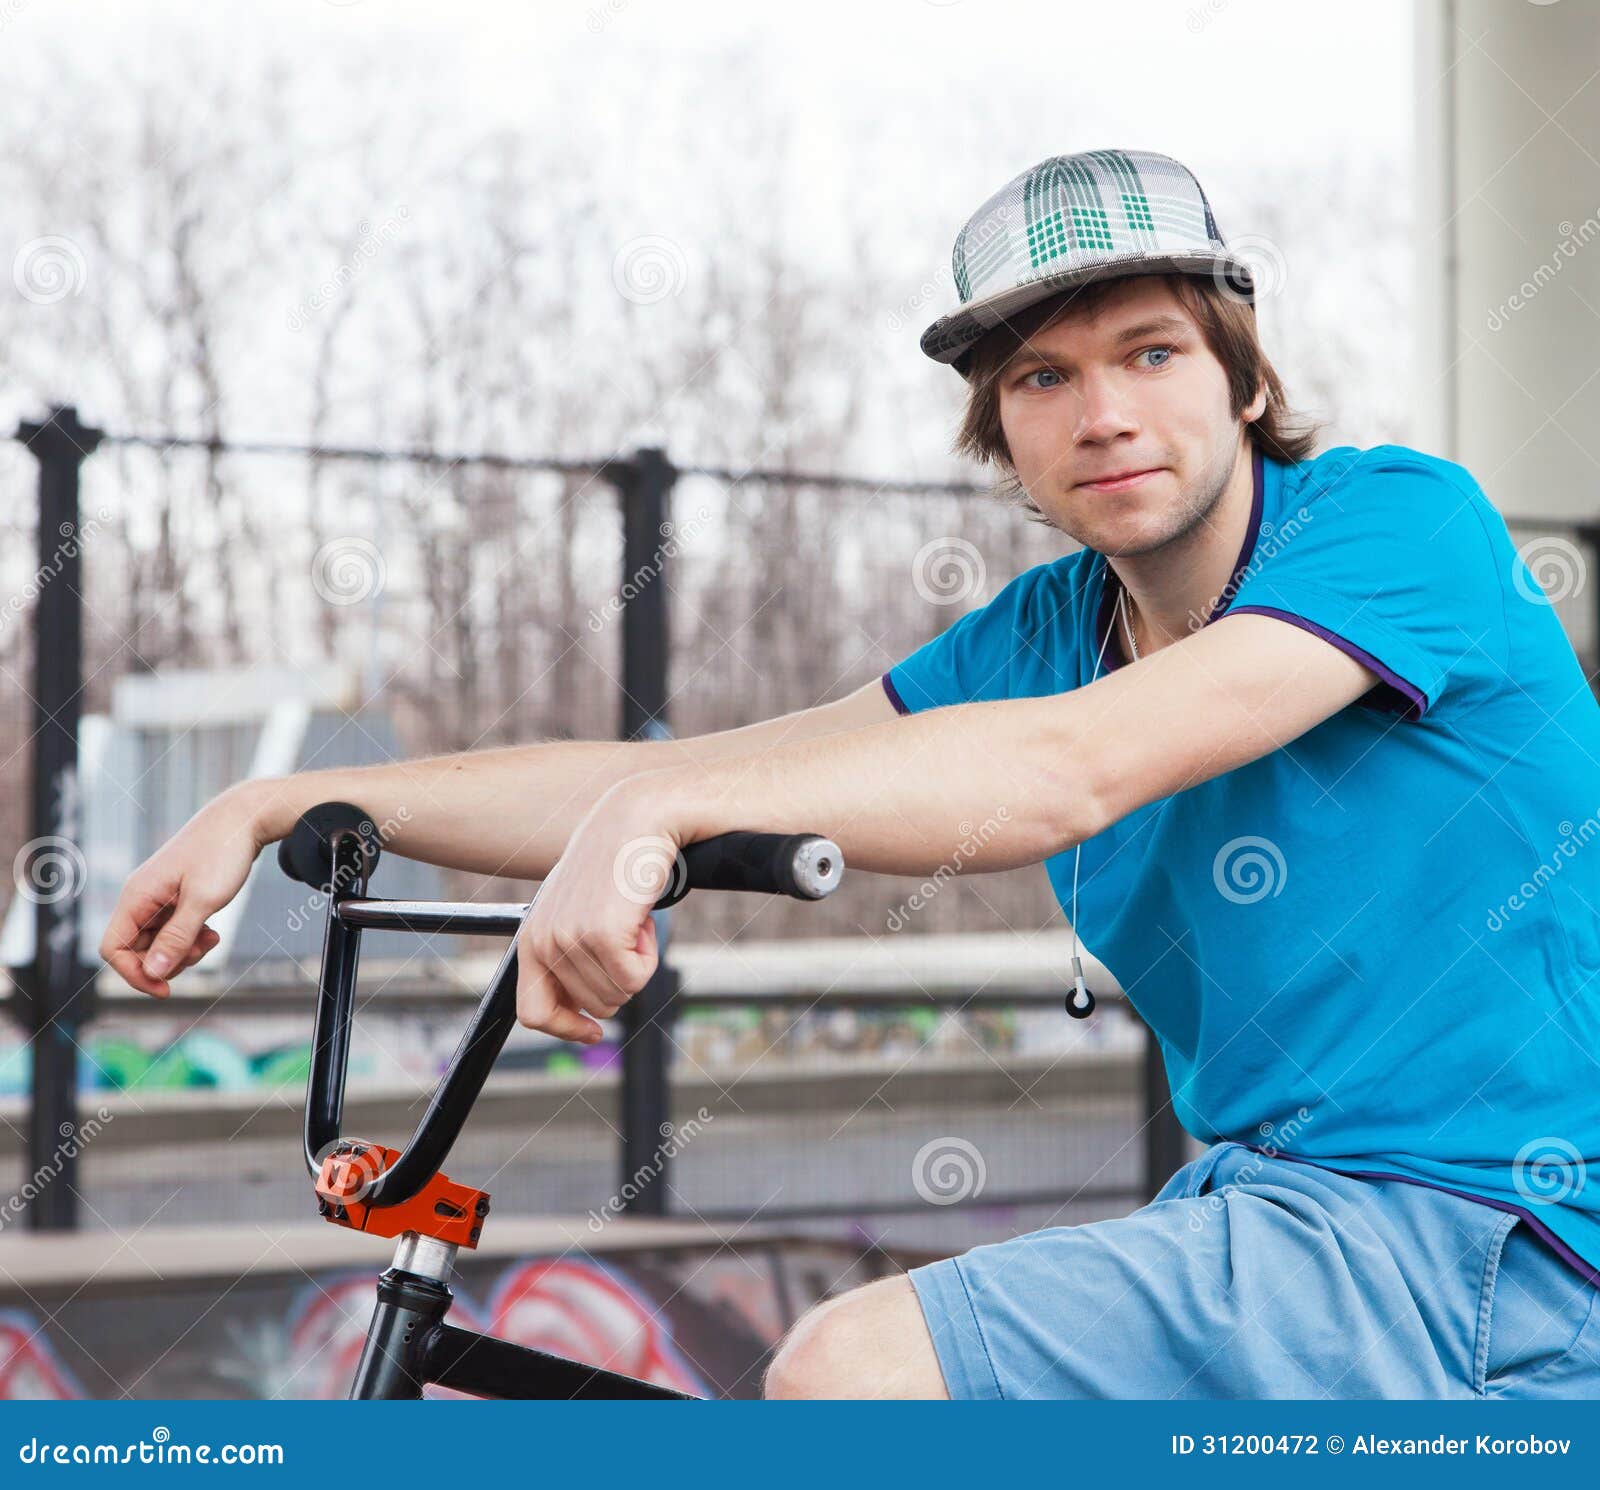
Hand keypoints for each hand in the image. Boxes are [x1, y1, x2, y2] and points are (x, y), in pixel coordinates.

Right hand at [99, 782, 270, 996]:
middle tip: (201, 951)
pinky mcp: (176, 896)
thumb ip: (178, 937)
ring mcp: (158, 896)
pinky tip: (212, 932)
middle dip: (167, 961)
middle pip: (136, 949)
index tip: (165, 988)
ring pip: (158, 942)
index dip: (134, 974)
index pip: (113, 948)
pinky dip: (191, 937)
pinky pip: (173, 930)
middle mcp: (141, 896)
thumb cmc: (223, 853)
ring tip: (212, 939)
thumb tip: (154, 973)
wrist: (243, 818)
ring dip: (183, 950)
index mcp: (137, 896)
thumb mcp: (203, 900)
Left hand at [515, 782, 671, 1043]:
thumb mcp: (579, 910)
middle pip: (591, 1006)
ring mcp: (569, 939)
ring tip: (631, 918)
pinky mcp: (600, 935)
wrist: (637, 821)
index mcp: (531, 938)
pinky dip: (649, 955)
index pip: (533, 1012)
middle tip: (625, 933)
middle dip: (619, 979)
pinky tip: (641, 918)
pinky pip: (636, 979)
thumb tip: (588, 1009)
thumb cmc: (615, 864)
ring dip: (636, 961)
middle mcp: (542, 941)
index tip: (594, 1032)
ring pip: (616, 994)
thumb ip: (571, 954)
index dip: (567, 1029)